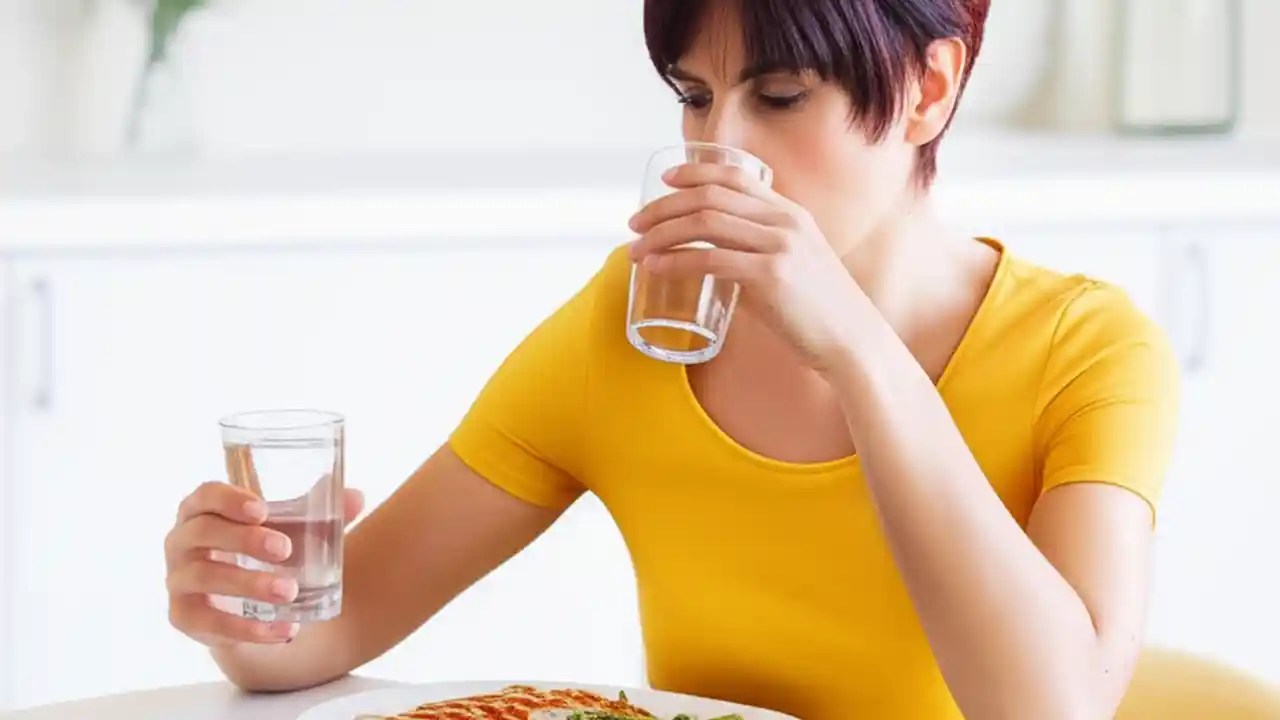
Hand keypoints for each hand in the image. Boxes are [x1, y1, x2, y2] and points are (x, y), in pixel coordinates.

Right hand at [165, 482, 363, 647]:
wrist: (254, 604)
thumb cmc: (267, 549)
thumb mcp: (294, 527)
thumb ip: (323, 509)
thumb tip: (356, 497)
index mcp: (203, 510)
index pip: (204, 495)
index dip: (228, 499)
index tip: (262, 509)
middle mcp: (182, 541)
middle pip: (202, 532)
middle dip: (244, 539)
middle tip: (286, 550)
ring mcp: (178, 580)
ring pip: (203, 576)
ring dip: (249, 584)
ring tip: (290, 591)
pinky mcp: (184, 616)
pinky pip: (209, 623)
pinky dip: (247, 630)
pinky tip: (284, 630)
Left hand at [628, 163, 865, 370]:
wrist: (853, 341)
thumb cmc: (818, 311)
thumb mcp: (795, 265)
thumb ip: (761, 252)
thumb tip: (718, 261)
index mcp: (790, 213)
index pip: (734, 176)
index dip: (694, 173)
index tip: (664, 180)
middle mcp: (785, 221)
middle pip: (710, 196)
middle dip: (664, 206)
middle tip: (635, 223)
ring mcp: (779, 246)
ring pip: (704, 224)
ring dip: (661, 233)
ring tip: (635, 247)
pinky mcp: (771, 276)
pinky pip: (709, 260)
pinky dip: (675, 262)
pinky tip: (655, 267)